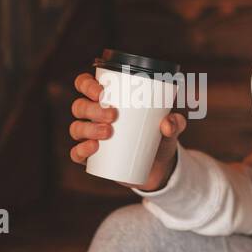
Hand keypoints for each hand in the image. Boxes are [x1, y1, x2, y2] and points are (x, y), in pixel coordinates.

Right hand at [69, 72, 186, 191]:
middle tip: (113, 115)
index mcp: (105, 99)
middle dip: (93, 109)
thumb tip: (166, 124)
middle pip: (80, 106)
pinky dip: (81, 150)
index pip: (85, 84)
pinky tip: (93, 148)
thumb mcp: (171, 128)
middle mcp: (92, 116)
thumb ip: (175, 122)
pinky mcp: (90, 158)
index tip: (102, 91)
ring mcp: (89, 137)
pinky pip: (76, 153)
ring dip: (88, 128)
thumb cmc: (158, 137)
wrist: (157, 167)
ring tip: (108, 132)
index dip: (87, 84)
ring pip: (76, 128)